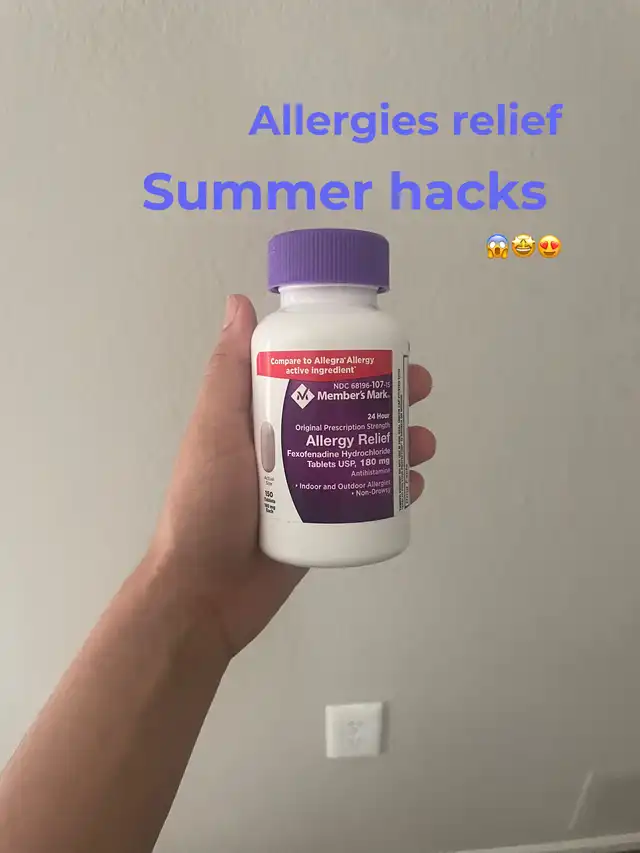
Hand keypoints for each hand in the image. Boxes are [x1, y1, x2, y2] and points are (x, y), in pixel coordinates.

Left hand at [148, 295, 434, 658]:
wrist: (206, 593)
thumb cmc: (206, 505)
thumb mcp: (214, 428)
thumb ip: (229, 370)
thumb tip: (240, 301)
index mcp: (264, 416)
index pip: (314, 372)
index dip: (353, 356)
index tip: (383, 345)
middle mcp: (292, 444)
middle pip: (349, 409)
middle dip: (389, 396)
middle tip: (418, 391)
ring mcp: (311, 486)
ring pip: (365, 452)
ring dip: (402, 442)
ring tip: (423, 444)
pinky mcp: (326, 523)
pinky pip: (368, 499)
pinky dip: (395, 489)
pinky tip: (414, 486)